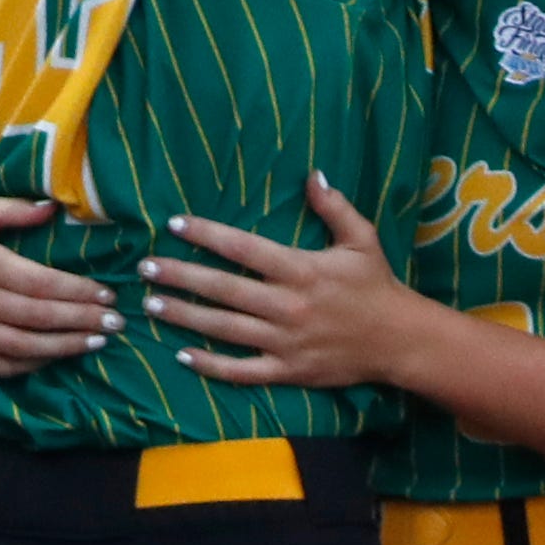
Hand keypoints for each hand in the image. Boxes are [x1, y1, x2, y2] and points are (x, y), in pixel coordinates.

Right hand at [0, 194, 101, 373]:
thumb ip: (12, 209)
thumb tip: (53, 208)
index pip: (42, 283)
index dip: (78, 291)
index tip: (107, 293)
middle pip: (40, 317)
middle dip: (83, 320)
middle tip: (117, 321)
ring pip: (24, 346)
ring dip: (64, 347)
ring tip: (96, 342)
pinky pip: (0, 365)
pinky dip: (31, 365)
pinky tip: (55, 358)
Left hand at [145, 175, 434, 392]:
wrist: (400, 340)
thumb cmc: (377, 286)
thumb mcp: (362, 239)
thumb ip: (334, 207)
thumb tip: (312, 174)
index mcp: (302, 269)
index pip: (243, 248)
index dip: (206, 234)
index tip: (174, 224)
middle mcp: (287, 305)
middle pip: (223, 289)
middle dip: (180, 277)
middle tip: (144, 268)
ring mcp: (284, 341)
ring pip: (223, 328)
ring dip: (184, 317)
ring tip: (150, 306)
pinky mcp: (286, 370)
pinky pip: (241, 370)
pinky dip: (210, 366)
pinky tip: (181, 356)